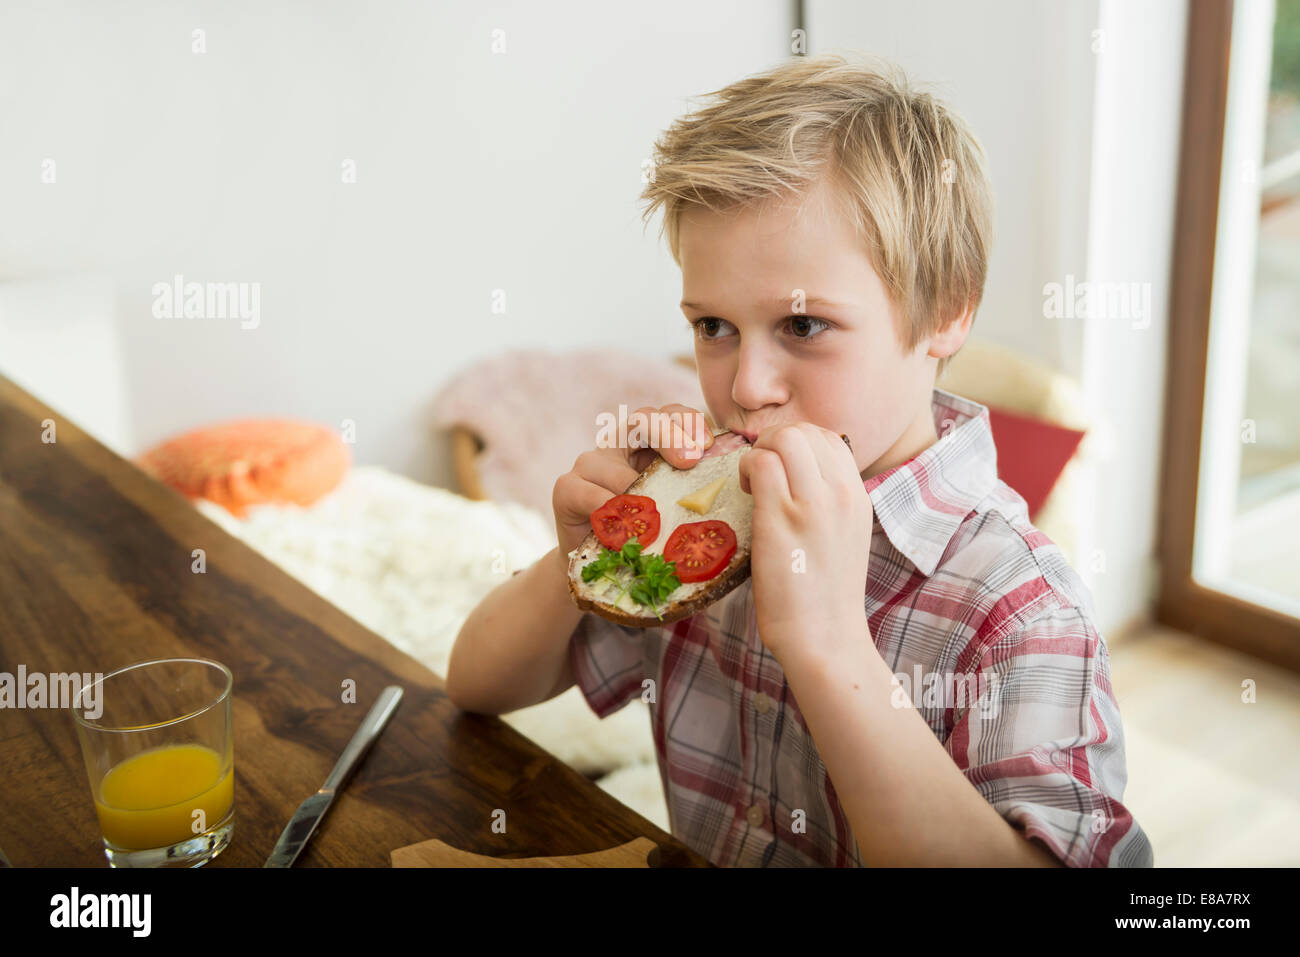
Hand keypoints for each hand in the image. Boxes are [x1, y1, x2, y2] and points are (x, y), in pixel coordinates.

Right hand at [552, 403, 713, 566]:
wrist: (605, 574)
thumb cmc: (652, 541)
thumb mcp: (680, 512)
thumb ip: (700, 493)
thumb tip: (740, 486)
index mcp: (652, 445)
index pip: (672, 414)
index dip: (690, 422)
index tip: (707, 447)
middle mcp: (620, 446)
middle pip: (644, 419)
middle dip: (669, 435)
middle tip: (688, 463)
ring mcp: (589, 463)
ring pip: (613, 462)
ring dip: (635, 491)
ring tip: (652, 514)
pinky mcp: (566, 488)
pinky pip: (588, 492)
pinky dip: (606, 508)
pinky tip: (620, 526)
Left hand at [737, 423, 873, 662]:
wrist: (823, 637)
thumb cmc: (825, 594)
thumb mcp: (845, 537)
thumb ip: (830, 503)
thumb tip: (800, 477)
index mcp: (857, 496)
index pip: (831, 437)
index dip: (798, 444)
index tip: (782, 469)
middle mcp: (841, 493)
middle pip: (806, 431)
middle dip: (775, 442)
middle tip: (761, 474)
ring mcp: (812, 504)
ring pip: (784, 438)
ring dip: (760, 453)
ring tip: (754, 484)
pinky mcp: (781, 518)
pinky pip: (761, 464)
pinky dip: (747, 469)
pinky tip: (746, 493)